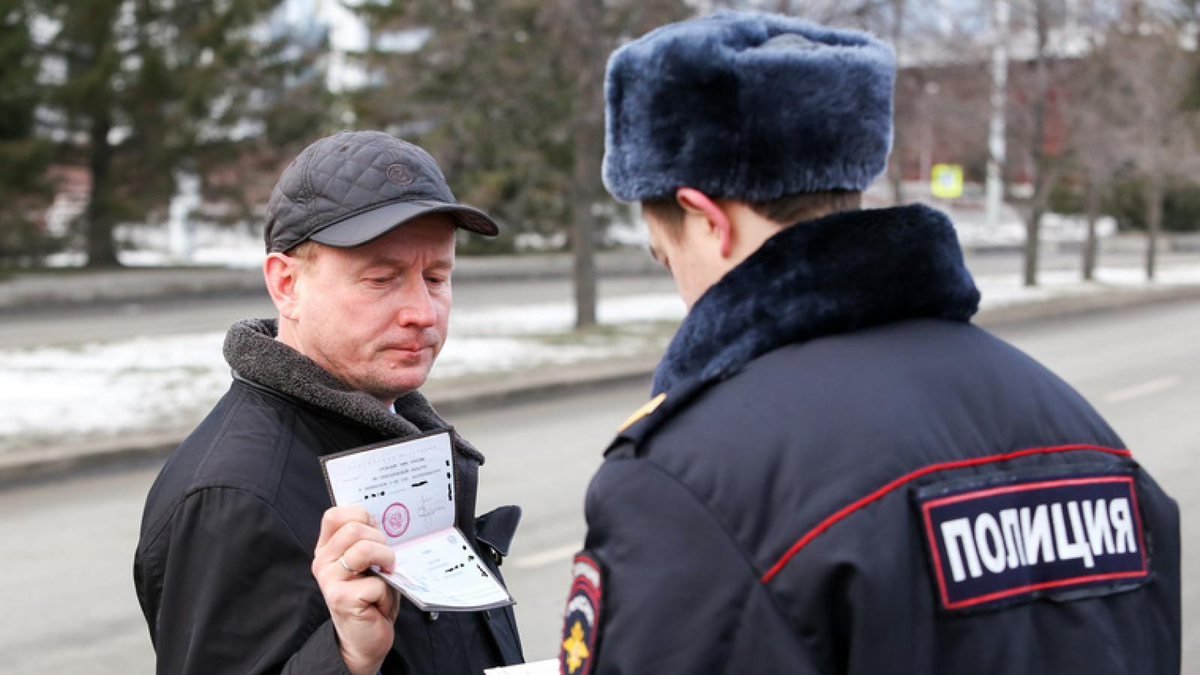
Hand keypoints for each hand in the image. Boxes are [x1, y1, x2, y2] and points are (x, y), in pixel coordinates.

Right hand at [313, 506, 399, 674]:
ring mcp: (329, 580)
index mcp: (327, 549)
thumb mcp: (368, 561)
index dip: (361, 516)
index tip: (374, 532)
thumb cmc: (370, 596)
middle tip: (385, 560)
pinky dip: (386, 590)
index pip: (335, 515)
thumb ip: (366, 539)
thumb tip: (379, 520)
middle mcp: (323, 562)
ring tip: (386, 574)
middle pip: (354, 529)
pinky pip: (374, 581)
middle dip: (380, 541)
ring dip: (386, 560)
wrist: (365, 637)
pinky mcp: (341, 598)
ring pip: (364, 549)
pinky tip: (379, 600)